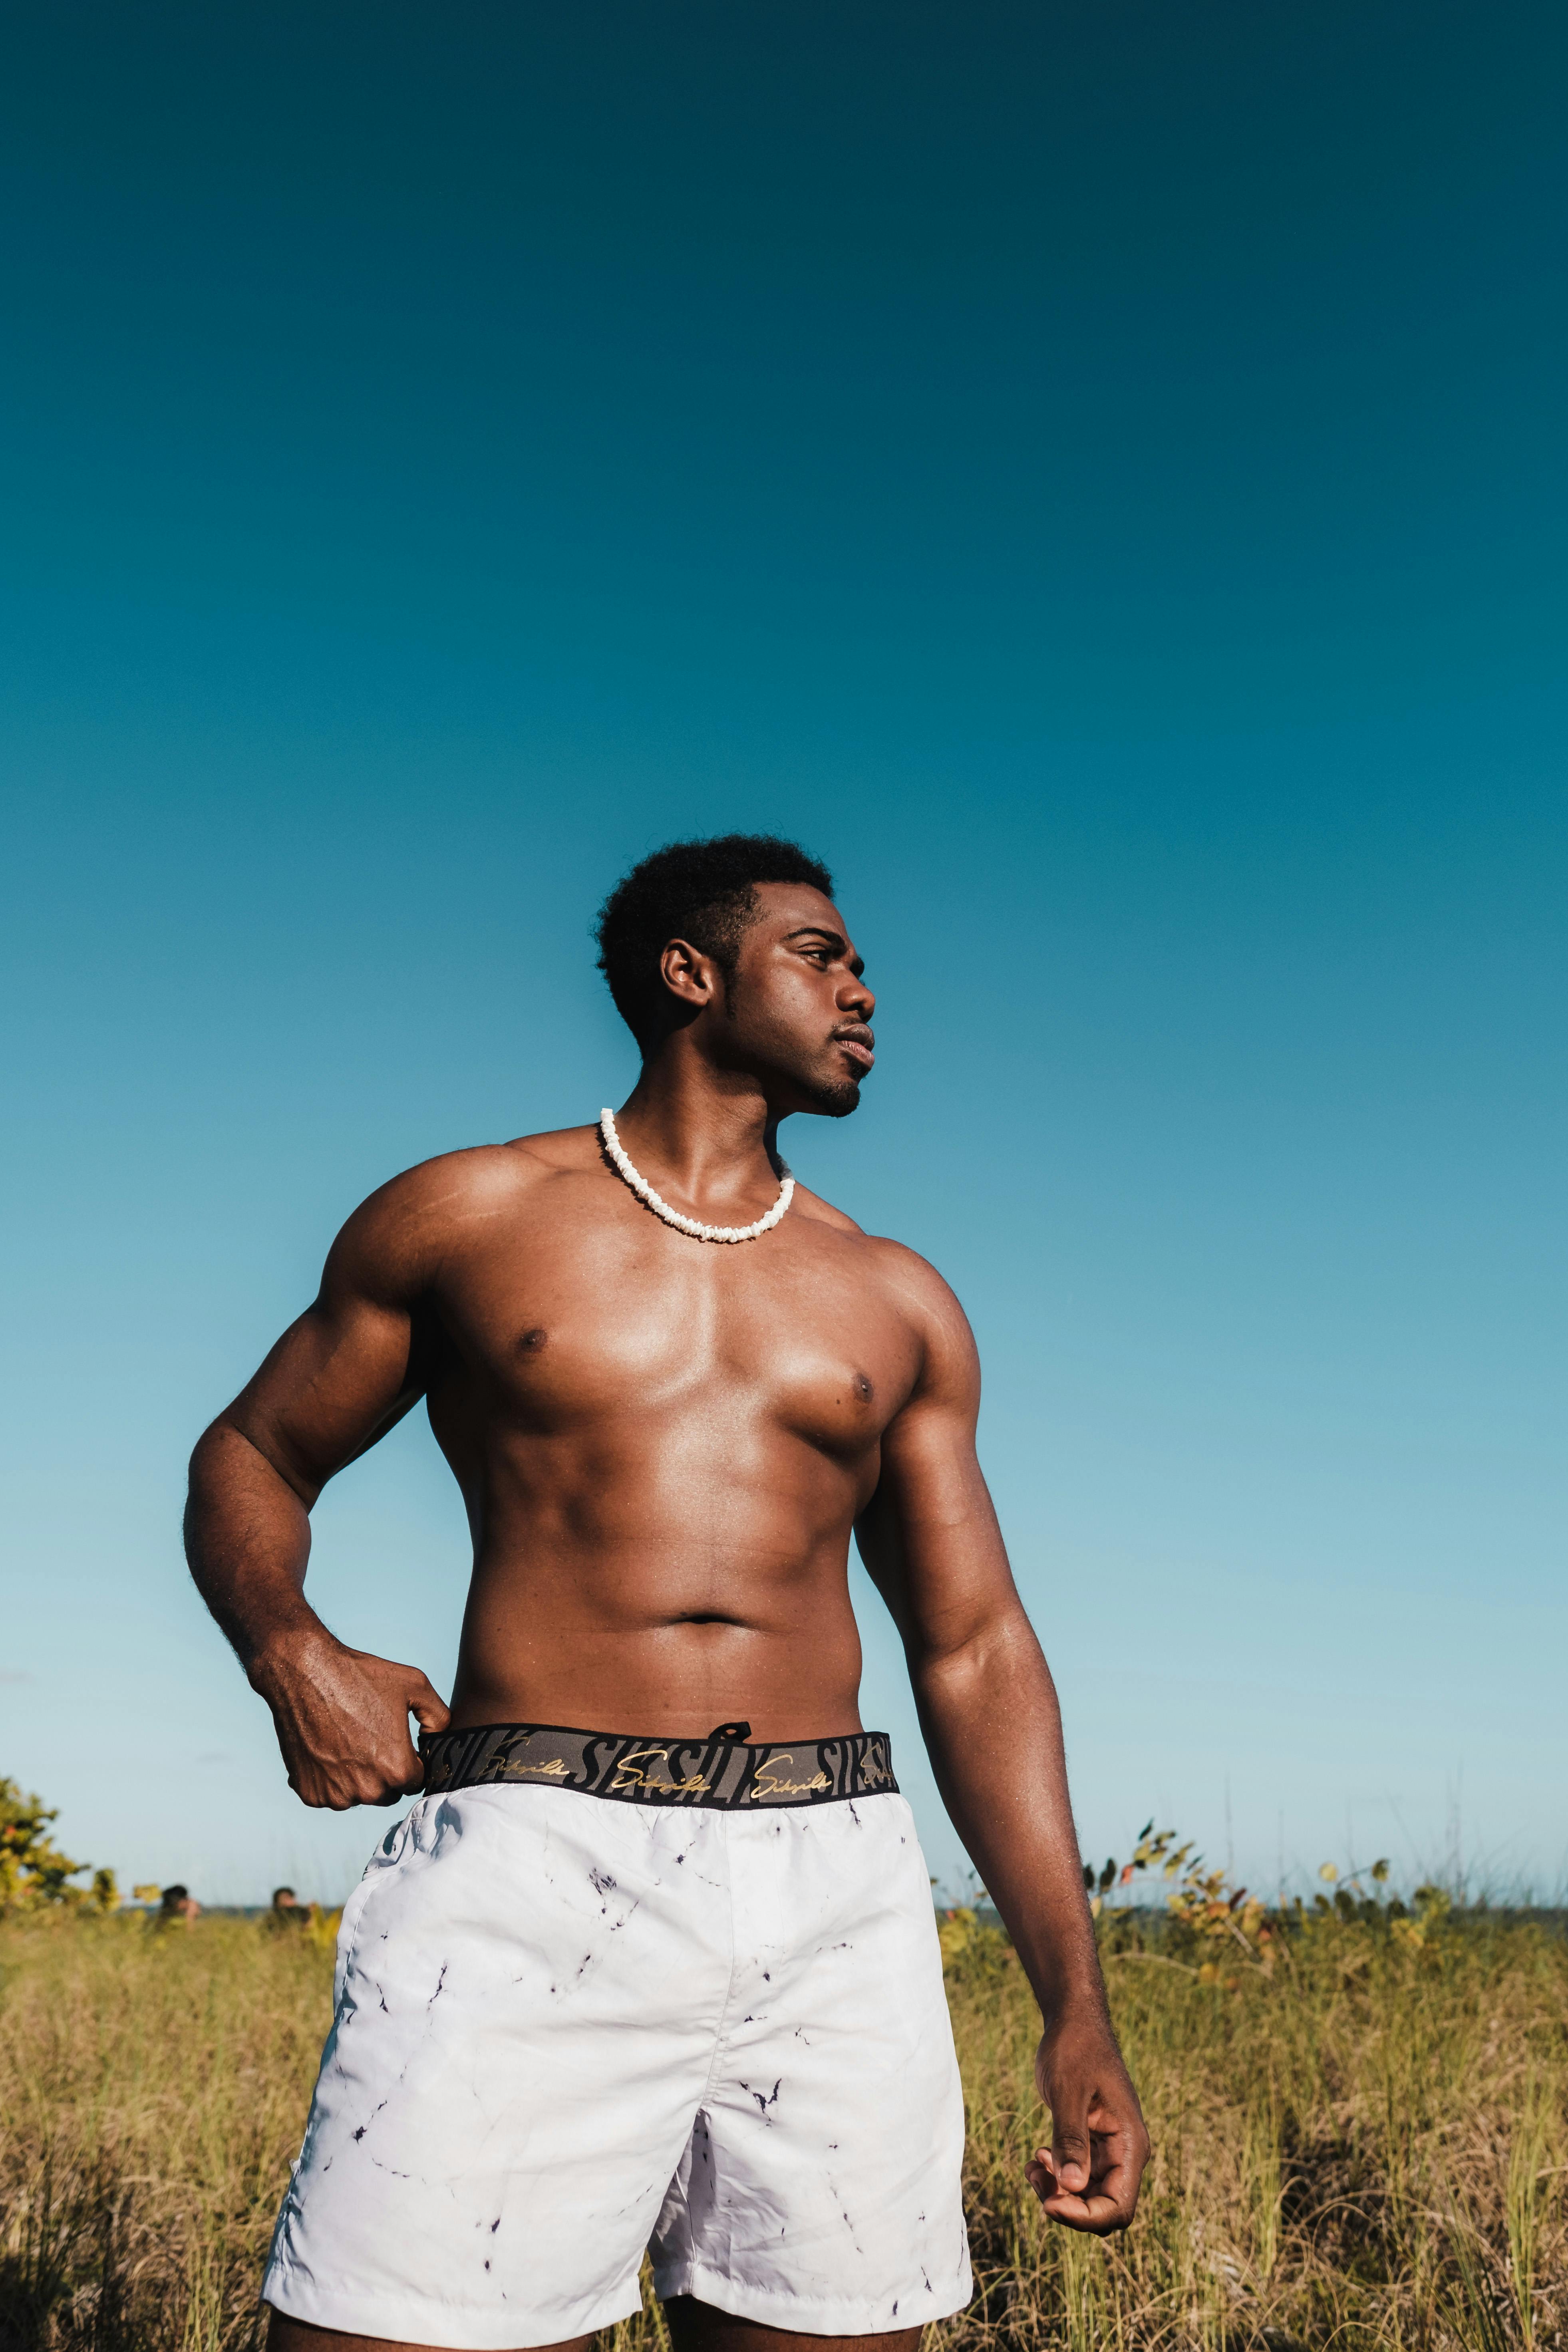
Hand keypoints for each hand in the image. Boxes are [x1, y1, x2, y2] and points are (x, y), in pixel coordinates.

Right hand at [251, 1627, 450, 1808]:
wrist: (305, 1672)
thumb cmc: (361, 1676)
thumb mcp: (415, 1685)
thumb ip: (438, 1716)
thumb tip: (439, 1738)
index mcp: (397, 1769)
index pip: (415, 1780)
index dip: (409, 1760)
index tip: (396, 1742)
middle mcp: (368, 1790)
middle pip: (387, 1792)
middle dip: (384, 1772)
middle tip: (370, 1739)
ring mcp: (336, 1795)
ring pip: (357, 1795)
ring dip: (356, 1777)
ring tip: (346, 1740)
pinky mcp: (310, 1793)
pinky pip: (329, 1794)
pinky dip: (329, 1778)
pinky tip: (326, 1747)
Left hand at [1025, 2012, 1149, 2233]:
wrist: (1074, 2021)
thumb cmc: (1074, 2049)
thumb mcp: (1068, 2092)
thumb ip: (1071, 2139)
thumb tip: (1072, 2187)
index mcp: (1130, 2145)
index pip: (1117, 2208)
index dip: (1084, 2217)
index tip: (1049, 2202)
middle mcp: (1126, 2154)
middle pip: (1104, 2208)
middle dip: (1069, 2206)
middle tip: (1037, 2178)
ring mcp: (1110, 2150)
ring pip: (1089, 2196)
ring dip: (1059, 2192)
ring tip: (1032, 2166)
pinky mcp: (1093, 2143)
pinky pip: (1079, 2178)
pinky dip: (1057, 2177)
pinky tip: (1037, 2158)